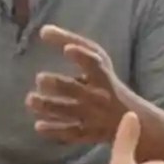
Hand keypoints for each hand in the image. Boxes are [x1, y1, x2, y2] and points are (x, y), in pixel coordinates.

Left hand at [26, 26, 129, 143]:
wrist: (132, 118)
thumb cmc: (105, 80)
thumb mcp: (97, 59)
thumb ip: (70, 43)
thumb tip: (43, 30)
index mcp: (102, 75)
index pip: (94, 63)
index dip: (81, 56)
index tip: (67, 49)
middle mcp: (99, 95)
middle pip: (77, 90)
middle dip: (59, 85)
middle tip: (40, 78)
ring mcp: (94, 116)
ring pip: (70, 112)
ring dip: (49, 107)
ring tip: (30, 100)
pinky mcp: (88, 133)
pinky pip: (71, 133)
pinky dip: (55, 131)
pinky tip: (38, 126)